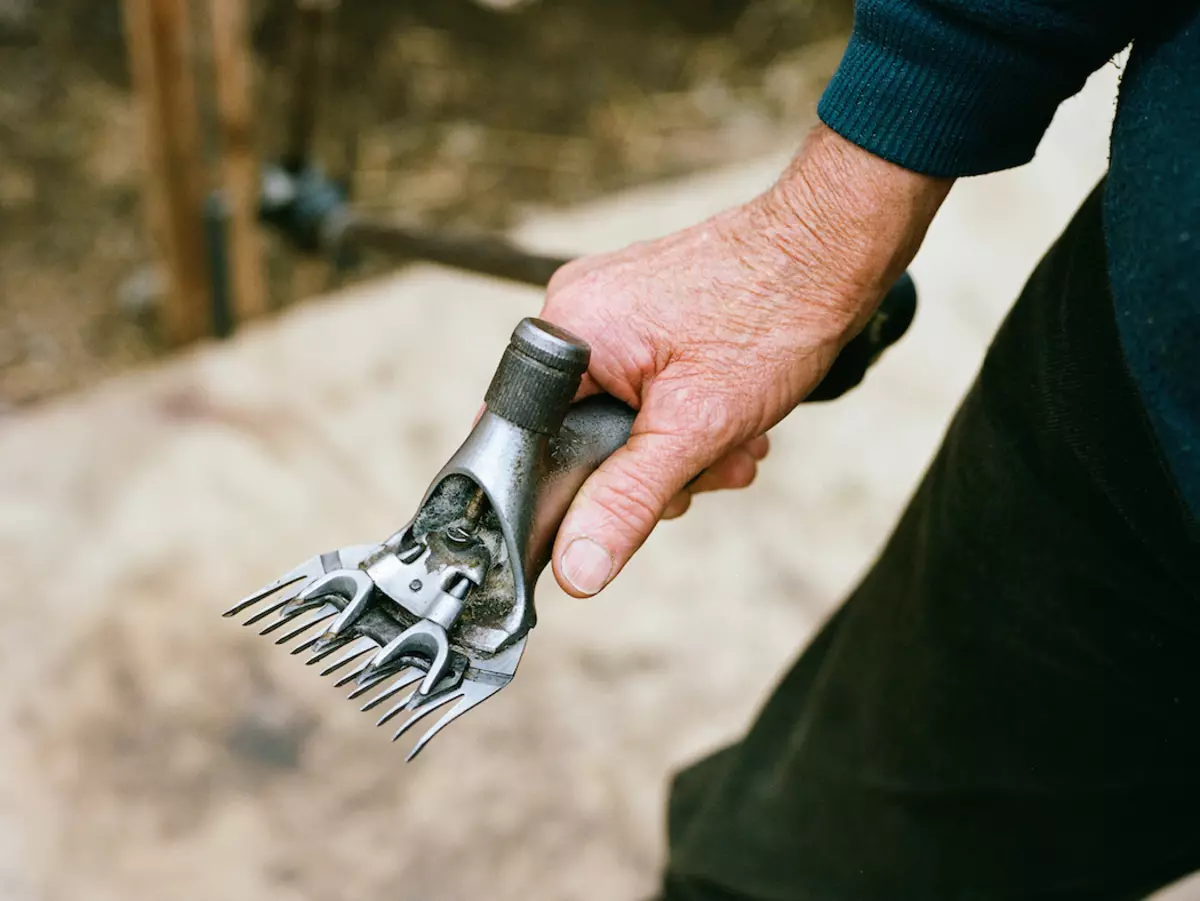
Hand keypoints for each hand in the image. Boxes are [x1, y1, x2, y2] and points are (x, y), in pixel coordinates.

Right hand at [539, 125, 951, 596]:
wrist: (833, 249)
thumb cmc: (771, 316)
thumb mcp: (694, 430)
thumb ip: (627, 502)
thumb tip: (577, 568)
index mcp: (568, 333)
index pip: (526, 439)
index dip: (567, 489)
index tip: (615, 510)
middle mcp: (579, 312)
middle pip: (581, 433)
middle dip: (652, 469)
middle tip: (706, 468)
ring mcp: (614, 308)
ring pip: (623, 418)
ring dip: (683, 448)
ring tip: (736, 442)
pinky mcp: (649, 311)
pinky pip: (647, 387)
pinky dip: (691, 416)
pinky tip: (737, 422)